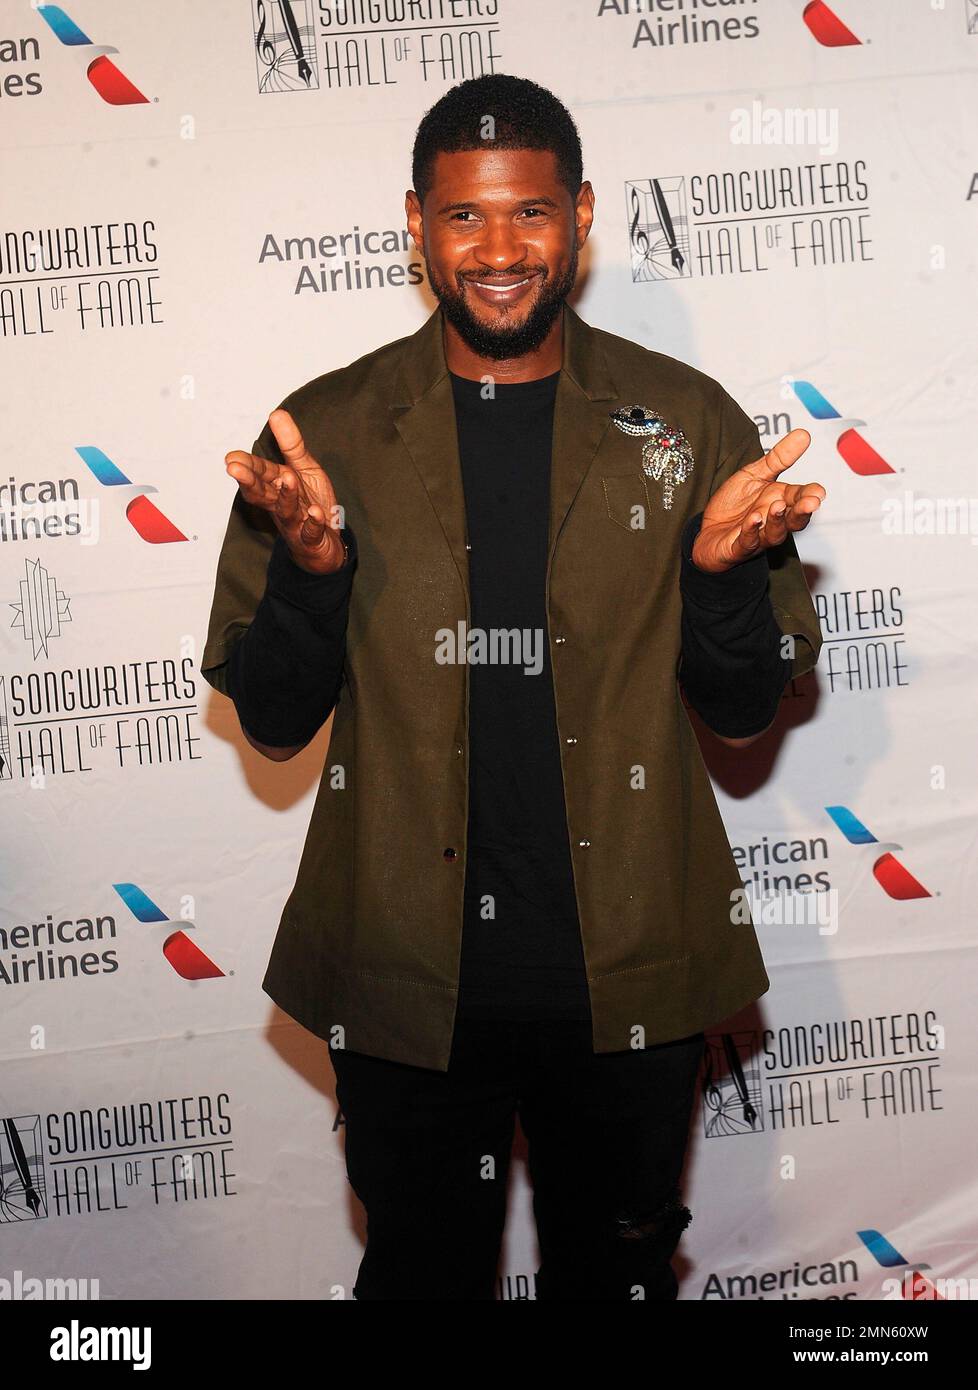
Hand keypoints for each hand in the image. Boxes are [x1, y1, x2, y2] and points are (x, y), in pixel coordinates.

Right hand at [224, 409, 345, 574]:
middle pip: (263, 493)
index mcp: (277, 486)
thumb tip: (276, 413)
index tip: (231, 458)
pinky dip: (312, 523)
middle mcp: (281, 505)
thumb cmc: (311, 504)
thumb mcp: (304, 469)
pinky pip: (311, 532)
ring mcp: (295, 523)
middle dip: (249, 480)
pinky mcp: (312, 539)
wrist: (325, 544)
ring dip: (285, 496)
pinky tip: (315, 513)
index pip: (259, 474)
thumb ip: (291, 444)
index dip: (246, 467)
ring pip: (286, 511)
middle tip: (234, 468)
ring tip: (287, 479)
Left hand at [691, 428, 825, 573]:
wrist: (708, 532)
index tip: (819, 491)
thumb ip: (779, 458)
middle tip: (811, 502)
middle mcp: (772, 521)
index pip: (800, 498)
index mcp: (779, 501)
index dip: (810, 495)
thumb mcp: (755, 474)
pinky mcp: (737, 548)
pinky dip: (751, 532)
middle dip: (803, 511)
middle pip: (794, 519)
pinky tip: (753, 520)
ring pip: (774, 534)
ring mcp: (757, 536)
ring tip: (778, 506)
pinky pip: (747, 542)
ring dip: (778, 520)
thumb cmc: (734, 505)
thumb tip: (803, 434)